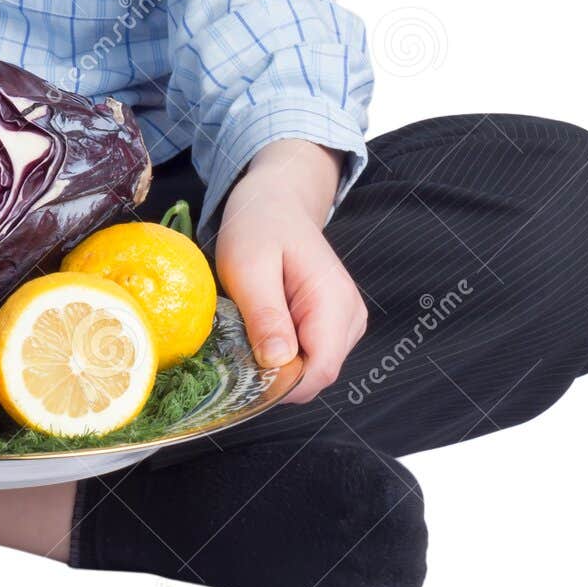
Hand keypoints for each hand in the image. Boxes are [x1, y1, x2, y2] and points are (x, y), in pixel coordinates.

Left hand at [211, 141, 366, 405]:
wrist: (276, 201)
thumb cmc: (258, 226)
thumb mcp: (249, 266)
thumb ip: (266, 315)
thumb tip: (278, 365)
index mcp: (334, 302)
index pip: (320, 371)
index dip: (282, 385)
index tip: (242, 378)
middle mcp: (350, 317)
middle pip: (316, 375)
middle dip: (276, 375)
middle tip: (237, 346)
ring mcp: (345, 323)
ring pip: (311, 371)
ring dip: (278, 364)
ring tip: (249, 329)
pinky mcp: (332, 325)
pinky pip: (308, 357)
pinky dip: (283, 353)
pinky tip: (262, 328)